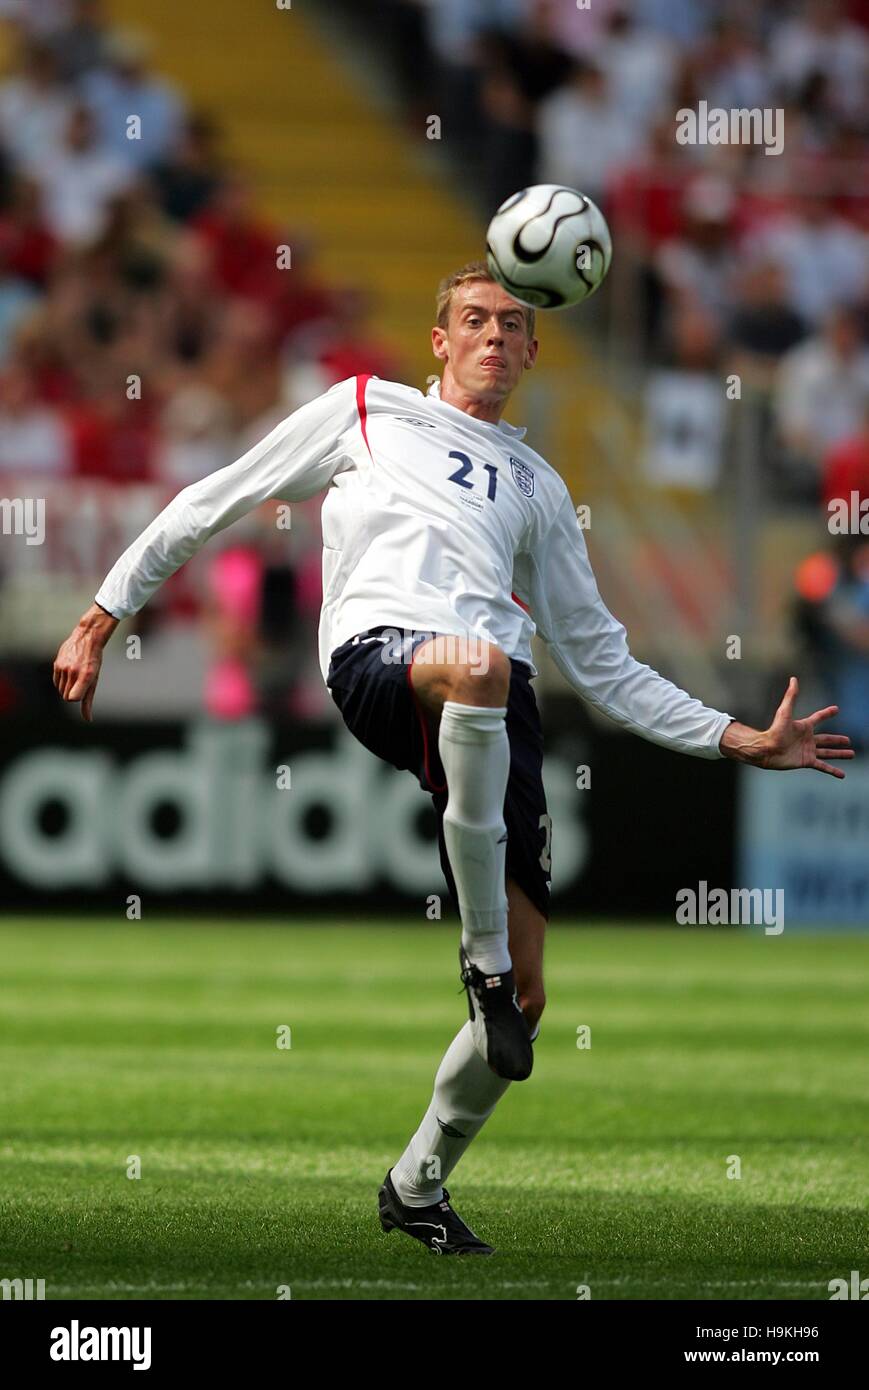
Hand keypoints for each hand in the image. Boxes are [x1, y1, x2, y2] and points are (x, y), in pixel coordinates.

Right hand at [52, 604, 117, 721]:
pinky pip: (56, 682)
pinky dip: (61, 682)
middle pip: (66, 697)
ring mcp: (63, 667)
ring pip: (60, 690)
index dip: (75, 699)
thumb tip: (88, 719)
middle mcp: (73, 672)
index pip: (73, 698)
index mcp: (86, 676)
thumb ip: (88, 700)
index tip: (80, 695)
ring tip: (76, 677)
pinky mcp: (56, 664)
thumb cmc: (94, 661)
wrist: (87, 638)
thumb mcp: (94, 680)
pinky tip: (68, 673)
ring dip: (67, 688)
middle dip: (73, 694)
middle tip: (80, 684)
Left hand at [720, 676, 853, 777]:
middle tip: (848, 740)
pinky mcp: (806, 761)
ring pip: (828, 752)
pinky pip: (823, 766)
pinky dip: (833, 770)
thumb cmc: (774, 731)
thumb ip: (791, 696)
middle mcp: (807, 739)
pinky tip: (842, 774)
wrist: (766, 750)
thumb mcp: (785, 712)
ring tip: (851, 754)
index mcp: (804, 727)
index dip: (827, 713)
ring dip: (839, 754)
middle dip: (837, 740)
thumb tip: (794, 679)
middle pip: (826, 739)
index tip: (836, 709)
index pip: (818, 718)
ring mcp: (808, 751)